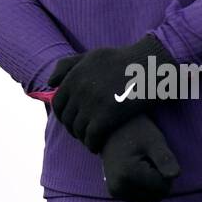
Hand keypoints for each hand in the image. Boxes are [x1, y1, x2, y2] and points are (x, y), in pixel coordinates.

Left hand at [47, 34, 174, 152]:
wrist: (149, 64)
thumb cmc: (122, 60)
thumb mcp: (92, 55)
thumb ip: (69, 65)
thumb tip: (51, 82)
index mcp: (75, 75)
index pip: (57, 103)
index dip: (62, 115)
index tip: (71, 121)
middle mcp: (80, 88)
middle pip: (67, 118)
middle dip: (72, 128)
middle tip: (82, 133)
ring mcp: (93, 102)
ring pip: (78, 129)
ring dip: (82, 138)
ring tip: (90, 140)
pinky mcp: (107, 115)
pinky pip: (91, 137)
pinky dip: (92, 144)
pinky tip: (97, 146)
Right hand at [99, 113, 180, 201]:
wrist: (112, 129)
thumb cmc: (137, 132)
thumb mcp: (154, 141)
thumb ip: (165, 158)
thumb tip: (176, 175)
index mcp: (128, 174)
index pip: (163, 188)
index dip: (165, 172)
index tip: (155, 157)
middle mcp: (119, 187)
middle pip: (157, 196)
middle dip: (159, 181)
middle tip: (150, 161)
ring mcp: (116, 192)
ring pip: (150, 200)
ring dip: (152, 186)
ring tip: (143, 166)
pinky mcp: (115, 193)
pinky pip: (141, 199)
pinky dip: (145, 189)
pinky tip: (137, 173)